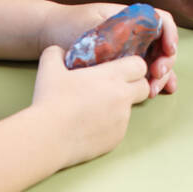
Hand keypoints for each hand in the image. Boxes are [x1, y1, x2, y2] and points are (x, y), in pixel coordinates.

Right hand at [31, 47, 149, 167]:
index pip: (140, 65)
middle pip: (144, 87)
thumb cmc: (50, 101)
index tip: (120, 69)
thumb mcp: (49, 68)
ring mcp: (122, 120)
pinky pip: (119, 128)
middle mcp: (122, 98)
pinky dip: (109, 125)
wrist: (48, 138)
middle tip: (113, 87)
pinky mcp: (116, 139)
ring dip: (118, 107)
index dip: (133, 66)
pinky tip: (88, 125)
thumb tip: (61, 52)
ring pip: (129, 109)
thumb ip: (57, 53)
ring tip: (92, 109)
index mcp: (111, 77)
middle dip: (134, 86)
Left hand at [40, 1, 177, 97]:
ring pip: (155, 60)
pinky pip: (142, 71)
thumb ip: (109, 36)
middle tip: (156, 75)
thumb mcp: (88, 27)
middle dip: (166, 61)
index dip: (170, 34)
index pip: (160, 19)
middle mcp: (133, 32)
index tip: (168, 50)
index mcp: (129, 17)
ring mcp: (129, 48)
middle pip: (162, 44)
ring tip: (153, 89)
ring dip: (161, 75)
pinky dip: (153, 81)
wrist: (48, 33)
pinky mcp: (120, 64)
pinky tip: (155, 91)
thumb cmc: (67, 25)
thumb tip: (129, 54)